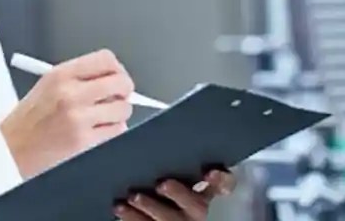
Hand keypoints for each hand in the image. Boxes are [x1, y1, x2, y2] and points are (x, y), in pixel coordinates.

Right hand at [0, 49, 134, 177]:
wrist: (10, 150)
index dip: (117, 68)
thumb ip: (80, 78)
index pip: (106, 59)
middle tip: (118, 98)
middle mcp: (70, 93)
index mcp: (61, 75)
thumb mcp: (47, 86)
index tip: (116, 77)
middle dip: (124, 91)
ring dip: (118, 114)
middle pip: (120, 82)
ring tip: (102, 119)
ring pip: (123, 109)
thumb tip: (114, 78)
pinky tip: (97, 132)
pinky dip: (113, 131)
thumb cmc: (29, 121)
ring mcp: (78, 118)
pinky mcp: (83, 142)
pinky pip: (117, 131)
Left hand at [115, 169, 236, 220]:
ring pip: (170, 220)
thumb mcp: (175, 173)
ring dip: (151, 208)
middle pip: (197, 207)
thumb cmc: (164, 187)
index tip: (211, 172)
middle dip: (180, 195)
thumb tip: (158, 133)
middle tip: (162, 184)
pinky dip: (132, 217)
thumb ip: (175, 162)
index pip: (224, 186)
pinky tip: (120, 207)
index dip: (222, 180)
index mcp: (207, 195)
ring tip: (134, 196)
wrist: (160, 211)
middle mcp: (197, 212)